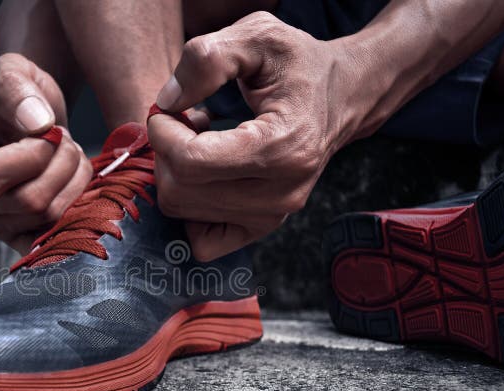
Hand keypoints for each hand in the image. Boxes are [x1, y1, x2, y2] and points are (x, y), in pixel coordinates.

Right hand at [0, 53, 91, 253]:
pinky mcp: (22, 236)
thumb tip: (38, 124)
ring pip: (50, 217)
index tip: (47, 131)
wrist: (34, 118)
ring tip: (69, 155)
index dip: (32, 156)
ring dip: (75, 180)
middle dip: (63, 165)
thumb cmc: (18, 95)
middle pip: (29, 202)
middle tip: (66, 140)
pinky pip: (56, 237)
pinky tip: (76, 183)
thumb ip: (17, 90)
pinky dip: (78, 209)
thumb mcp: (12, 73)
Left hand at [148, 12, 359, 260]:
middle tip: (185, 121)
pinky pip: (201, 241)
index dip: (162, 132)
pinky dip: (189, 208)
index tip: (169, 108)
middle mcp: (281, 193)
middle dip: (165, 152)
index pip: (190, 162)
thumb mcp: (258, 35)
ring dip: (175, 174)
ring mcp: (273, 216)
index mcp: (282, 147)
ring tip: (199, 142)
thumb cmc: (299, 65)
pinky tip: (203, 175)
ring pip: (183, 212)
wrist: (341, 96)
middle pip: (180, 192)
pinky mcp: (262, 227)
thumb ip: (207, 59)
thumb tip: (168, 102)